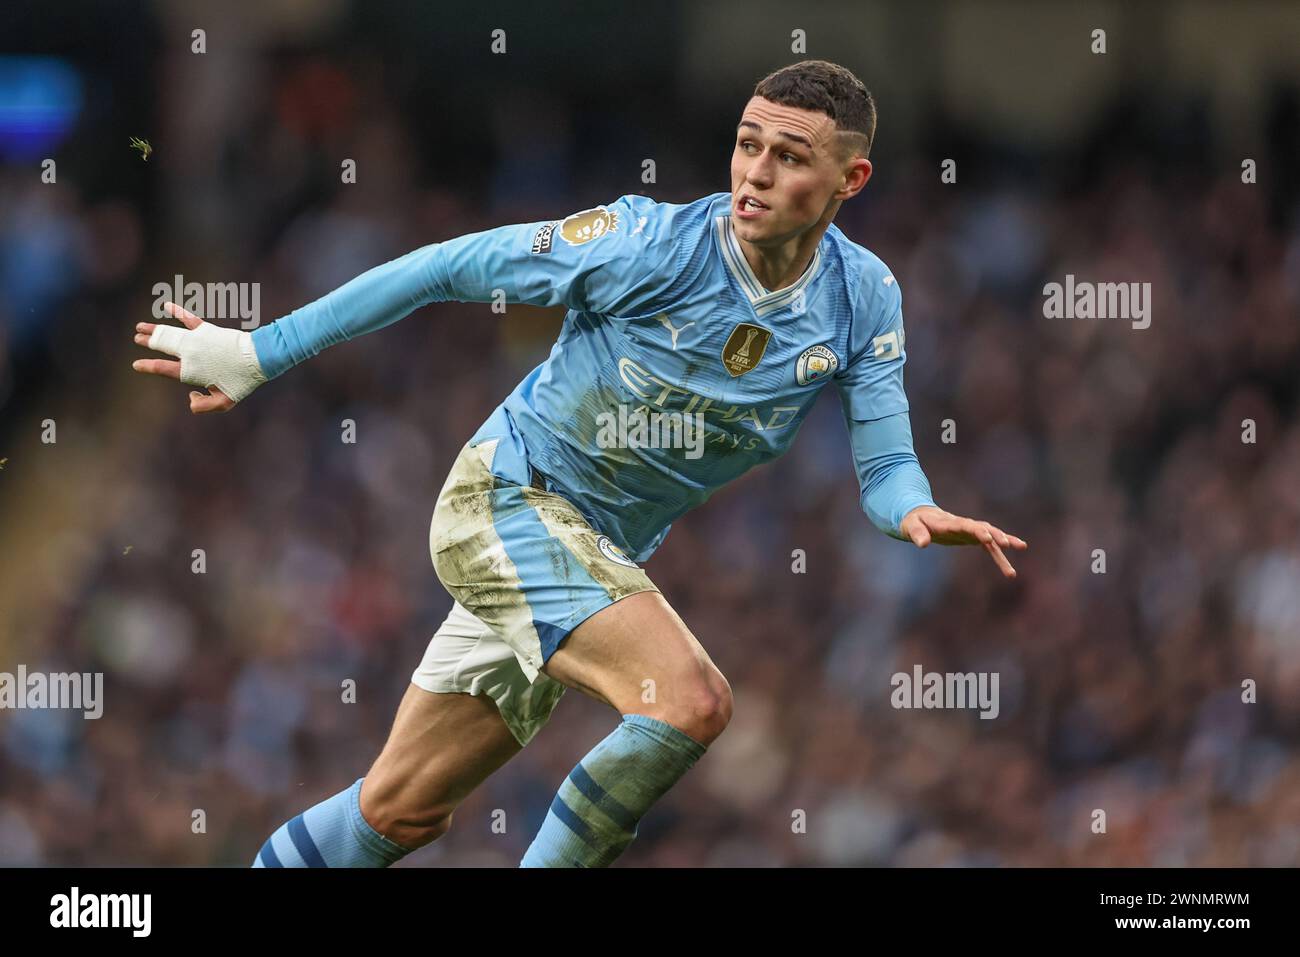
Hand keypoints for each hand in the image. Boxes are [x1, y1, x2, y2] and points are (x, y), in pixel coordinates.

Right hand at [132, 302, 266, 413]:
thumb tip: (190, 396)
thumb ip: (203, 405)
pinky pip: (189, 319)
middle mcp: (190, 353)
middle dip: (148, 342)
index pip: (162, 368)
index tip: (137, 364)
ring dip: (155, 329)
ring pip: (170, 333)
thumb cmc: (241, 382)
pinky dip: (177, 312)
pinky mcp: (207, 330)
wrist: (256, 359)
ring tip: (140, 327)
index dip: (147, 366)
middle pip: (162, 346)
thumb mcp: (223, 402)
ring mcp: (197, 340)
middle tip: (137, 339)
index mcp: (190, 371)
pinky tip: (167, 305)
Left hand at [900, 505, 1027, 578]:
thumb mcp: (910, 527)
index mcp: (949, 522)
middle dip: (995, 534)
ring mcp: (970, 530)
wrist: (920, 516)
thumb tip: (922, 544)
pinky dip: (1000, 552)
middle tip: (1007, 543)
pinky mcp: (972, 537)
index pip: (965, 525)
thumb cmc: (913, 522)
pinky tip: (1010, 564)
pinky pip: (990, 544)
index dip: (976, 530)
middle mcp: (963, 524)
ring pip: (991, 535)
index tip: (987, 537)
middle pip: (982, 527)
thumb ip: (917, 533)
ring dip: (1005, 541)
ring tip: (1022, 546)